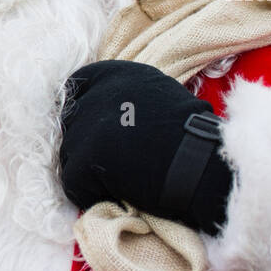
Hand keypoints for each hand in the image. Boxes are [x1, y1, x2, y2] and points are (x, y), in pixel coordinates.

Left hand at [60, 61, 232, 233]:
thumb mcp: (160, 94)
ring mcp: (86, 128)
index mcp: (116, 75)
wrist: (201, 163)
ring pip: (70, 153)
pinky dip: (89, 194)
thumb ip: (128, 97)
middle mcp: (95, 96)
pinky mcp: (83, 160)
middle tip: (113, 161)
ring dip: (88, 169)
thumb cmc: (193, 135)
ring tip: (119, 179)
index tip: (97, 129)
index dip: (85, 110)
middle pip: (71, 123)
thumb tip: (112, 111)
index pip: (78, 87)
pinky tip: (114, 195)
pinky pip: (73, 183)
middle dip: (86, 143)